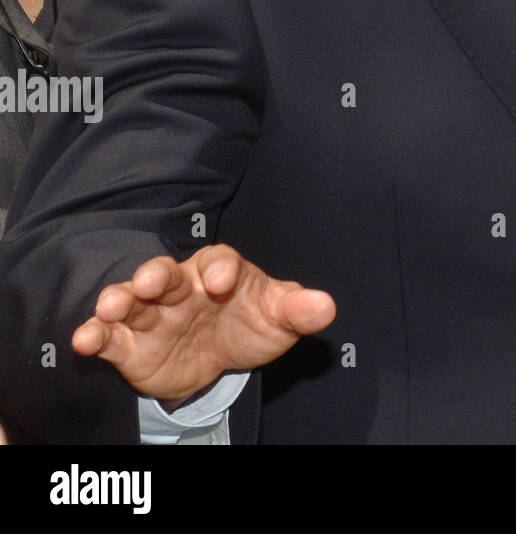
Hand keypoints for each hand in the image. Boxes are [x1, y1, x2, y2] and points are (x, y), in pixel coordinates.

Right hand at [72, 245, 335, 404]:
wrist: (220, 357)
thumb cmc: (250, 322)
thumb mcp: (277, 317)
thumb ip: (298, 310)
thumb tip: (327, 308)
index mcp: (221, 271)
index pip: (220, 261)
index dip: (220, 268)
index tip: (221, 282)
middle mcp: (182, 286)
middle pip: (166, 273)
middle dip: (156, 275)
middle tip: (149, 281)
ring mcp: (154, 314)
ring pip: (131, 300)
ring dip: (118, 300)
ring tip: (109, 306)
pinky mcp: (130, 344)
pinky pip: (110, 336)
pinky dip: (95, 335)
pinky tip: (85, 339)